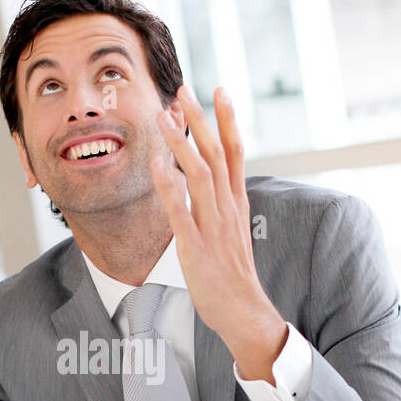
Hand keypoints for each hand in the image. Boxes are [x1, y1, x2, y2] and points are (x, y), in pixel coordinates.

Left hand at [151, 85, 286, 381]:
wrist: (243, 311)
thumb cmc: (232, 274)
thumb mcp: (231, 231)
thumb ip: (221, 203)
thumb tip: (207, 179)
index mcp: (237, 203)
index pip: (236, 151)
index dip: (228, 119)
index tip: (220, 89)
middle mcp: (228, 208)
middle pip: (217, 154)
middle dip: (202, 120)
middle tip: (185, 90)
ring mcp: (213, 227)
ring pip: (199, 175)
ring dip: (181, 144)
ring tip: (164, 117)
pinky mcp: (196, 248)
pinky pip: (181, 212)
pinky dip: (169, 186)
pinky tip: (157, 165)